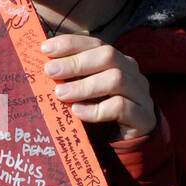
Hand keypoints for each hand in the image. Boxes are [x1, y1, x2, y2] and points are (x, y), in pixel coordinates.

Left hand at [40, 35, 155, 139]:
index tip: (45, 49)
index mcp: (118, 60)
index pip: (96, 44)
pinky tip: (77, 111)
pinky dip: (96, 109)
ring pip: (116, 79)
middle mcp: (132, 72)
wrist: (126, 141)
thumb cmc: (100, 111)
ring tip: (61, 94)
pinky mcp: (143, 116)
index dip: (71, 44)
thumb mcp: (84, 91)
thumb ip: (71, 78)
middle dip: (76, 62)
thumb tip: (43, 67)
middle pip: (108, 56)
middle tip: (50, 71)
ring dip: (84, 86)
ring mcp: (140, 93)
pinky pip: (121, 107)